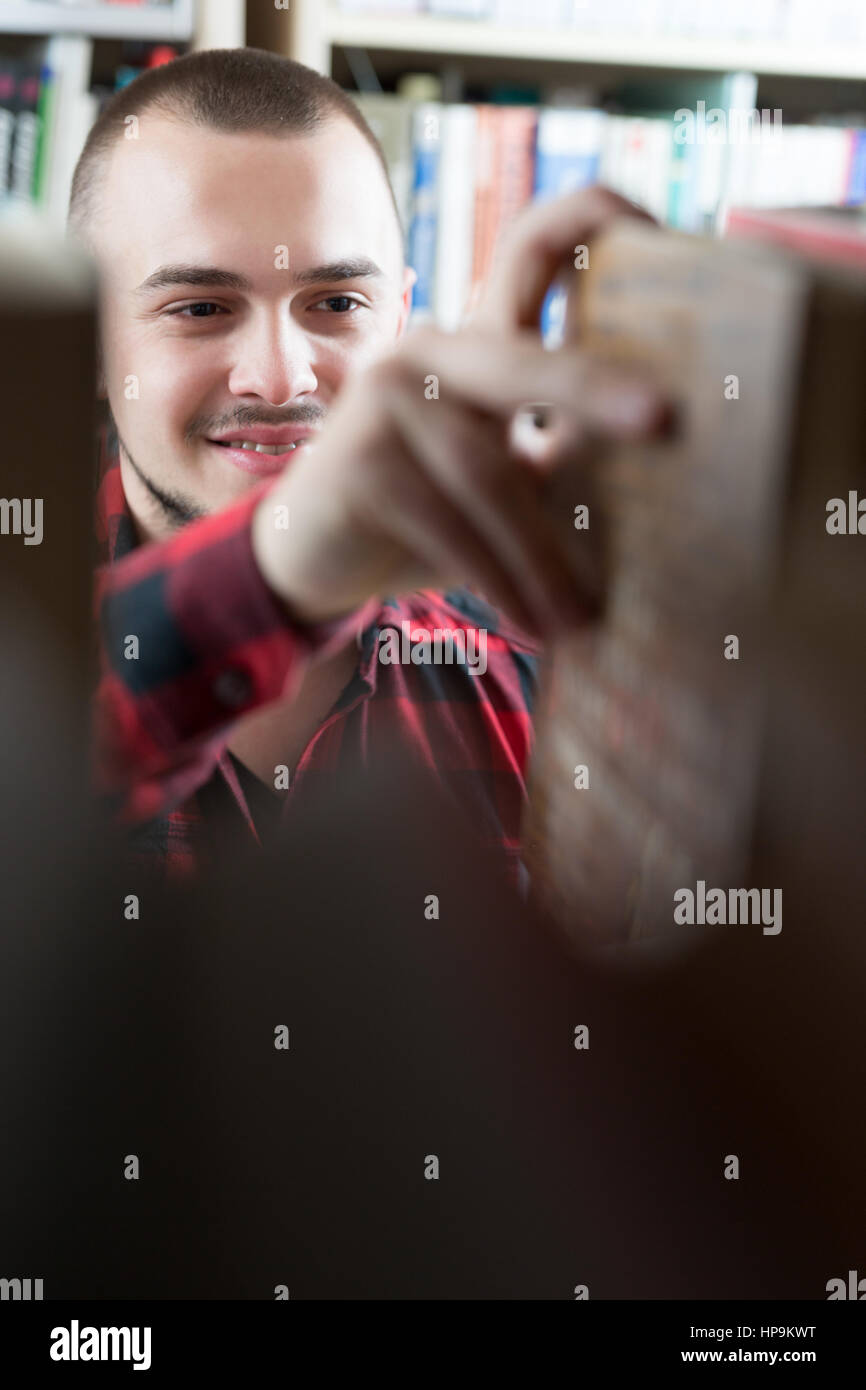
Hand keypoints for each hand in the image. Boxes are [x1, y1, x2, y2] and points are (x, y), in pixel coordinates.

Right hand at [252, 186, 668, 640]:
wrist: (311, 557)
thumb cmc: (426, 514)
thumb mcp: (503, 476)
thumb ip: (560, 452)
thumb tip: (666, 464)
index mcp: (478, 341)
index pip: (531, 252)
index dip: (589, 222)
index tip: (653, 225)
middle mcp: (431, 350)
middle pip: (522, 360)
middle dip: (594, 387)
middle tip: (666, 421)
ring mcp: (386, 397)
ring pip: (489, 472)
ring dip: (544, 558)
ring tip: (584, 620)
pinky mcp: (357, 461)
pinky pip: (450, 525)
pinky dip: (499, 581)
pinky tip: (531, 624)